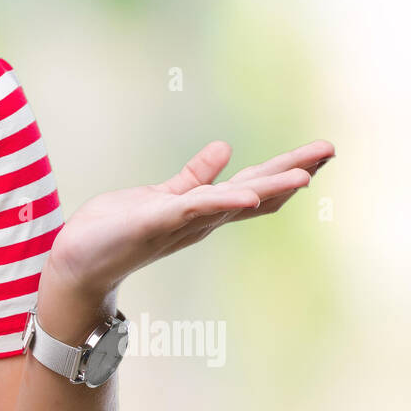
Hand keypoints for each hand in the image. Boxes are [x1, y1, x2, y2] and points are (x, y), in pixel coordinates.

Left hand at [46, 139, 334, 298]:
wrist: (79, 262)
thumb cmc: (118, 231)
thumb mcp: (162, 196)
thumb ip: (195, 177)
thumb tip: (226, 148)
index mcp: (204, 208)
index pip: (254, 184)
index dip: (287, 166)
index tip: (324, 150)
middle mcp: (200, 219)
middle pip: (255, 191)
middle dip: (293, 169)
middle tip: (330, 148)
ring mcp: (180, 222)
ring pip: (233, 202)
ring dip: (268, 189)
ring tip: (305, 176)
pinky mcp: (155, 222)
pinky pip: (193, 210)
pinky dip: (220, 202)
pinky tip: (246, 195)